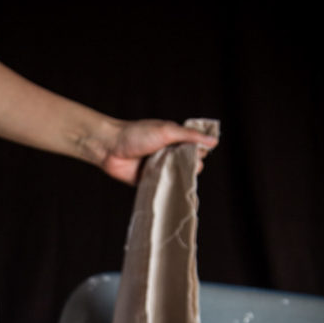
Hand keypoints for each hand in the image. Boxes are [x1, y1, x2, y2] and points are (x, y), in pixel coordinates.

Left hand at [100, 119, 217, 185]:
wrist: (110, 149)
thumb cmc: (137, 134)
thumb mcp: (166, 131)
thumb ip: (190, 136)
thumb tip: (213, 141)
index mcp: (175, 139)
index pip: (197, 147)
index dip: (200, 152)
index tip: (197, 154)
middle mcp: (169, 153)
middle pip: (191, 164)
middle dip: (191, 166)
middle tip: (182, 165)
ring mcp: (160, 167)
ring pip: (179, 177)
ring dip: (180, 178)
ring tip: (174, 176)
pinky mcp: (151, 180)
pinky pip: (164, 187)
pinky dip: (169, 189)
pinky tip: (173, 192)